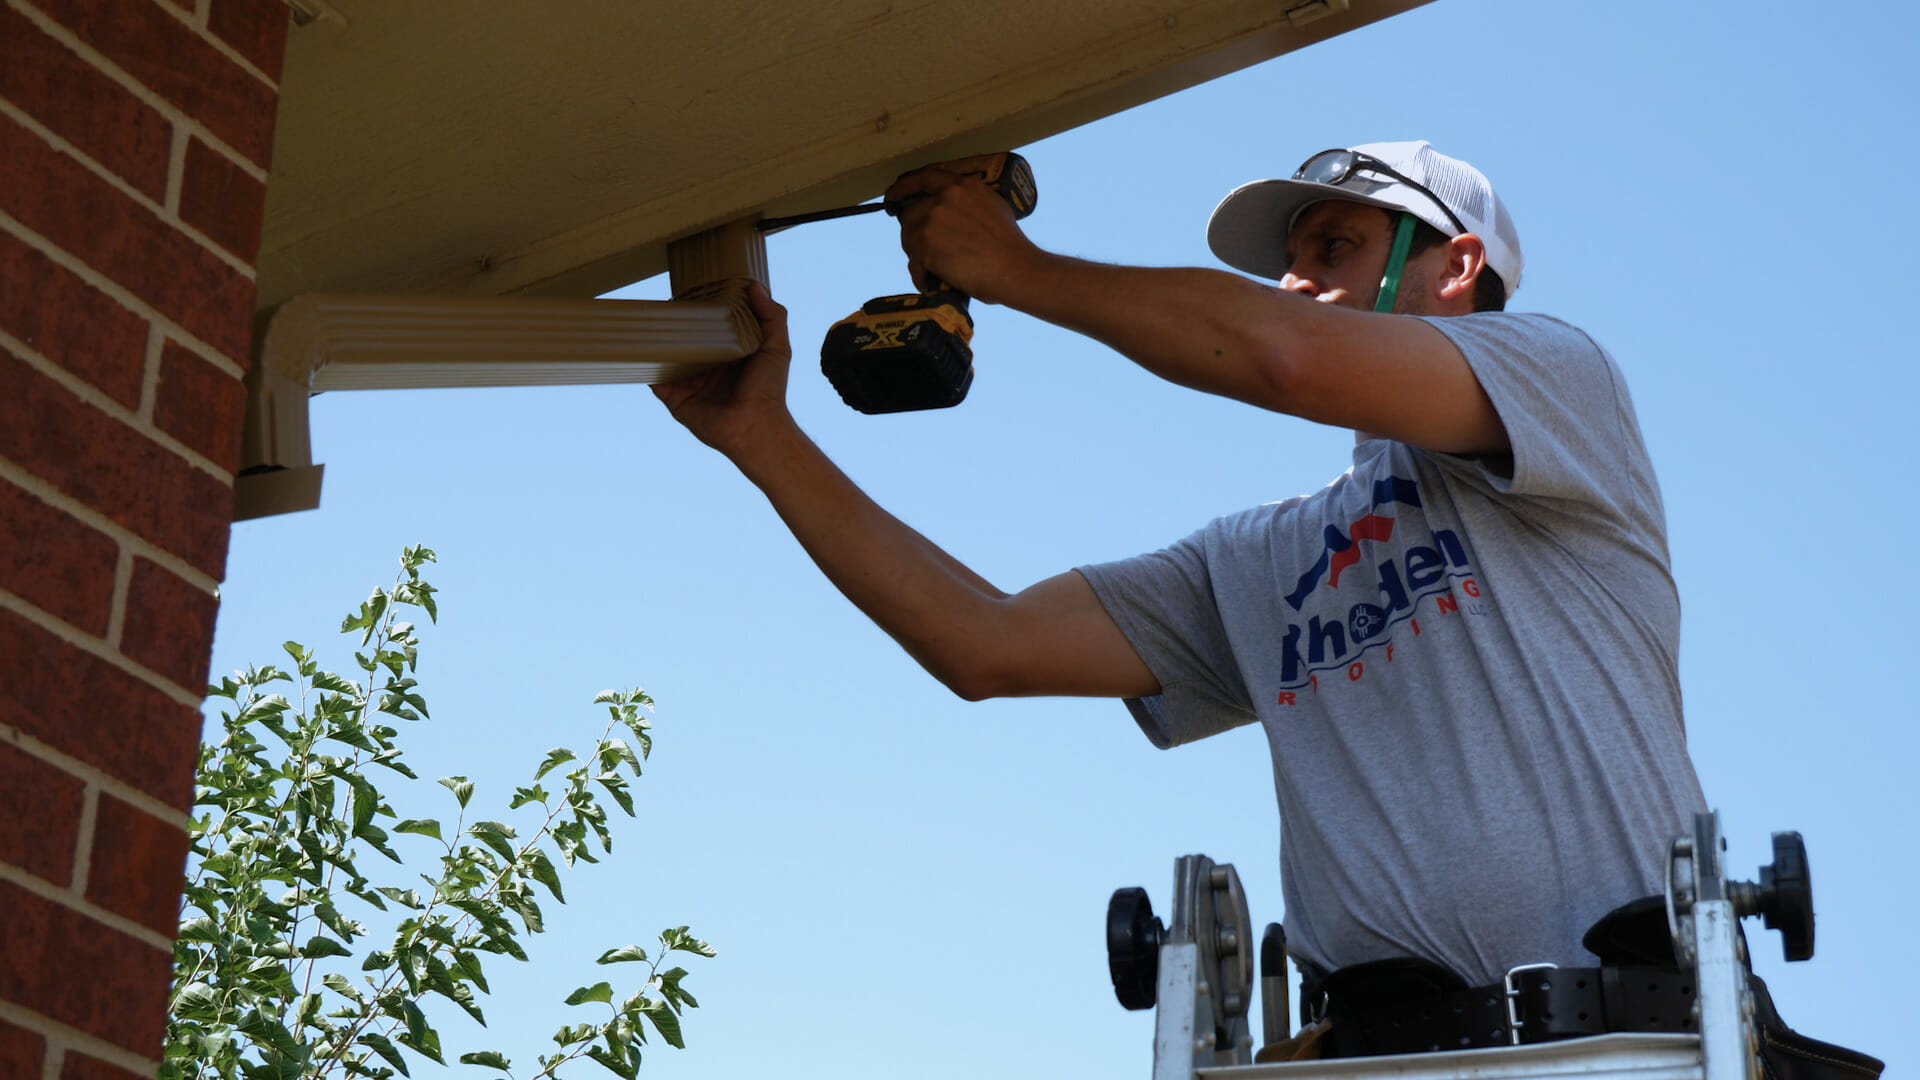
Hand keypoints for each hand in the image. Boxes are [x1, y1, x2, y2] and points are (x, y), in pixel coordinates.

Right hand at [651, 282, 796, 460]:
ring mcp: (688, 382)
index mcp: (729, 355)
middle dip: (675, 324)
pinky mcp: (674, 398)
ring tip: (644, 319)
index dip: (702, 310)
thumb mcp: (777, 347)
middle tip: (663, 302)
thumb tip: (753, 285)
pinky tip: (636, 347)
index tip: (691, 289)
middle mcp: (707, 367)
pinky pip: (653, 378)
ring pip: (666, 356)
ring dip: (655, 341)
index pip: (710, 327)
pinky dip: (644, 364)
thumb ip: (772, 316)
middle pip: (685, 340)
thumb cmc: (769, 389)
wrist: (755, 426)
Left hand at [886, 160, 1044, 304]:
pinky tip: (929, 282)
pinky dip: (921, 275)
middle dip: (916, 233)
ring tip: (932, 269)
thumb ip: (969, 202)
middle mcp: (944, 198)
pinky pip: (914, 262)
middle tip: (926, 250)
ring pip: (909, 238)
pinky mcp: (925, 246)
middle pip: (912, 214)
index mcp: (962, 186)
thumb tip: (954, 213)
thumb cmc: (1010, 246)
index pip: (924, 178)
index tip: (892, 195)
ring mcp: (932, 221)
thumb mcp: (994, 207)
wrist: (1014, 268)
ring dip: (918, 255)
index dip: (904, 187)